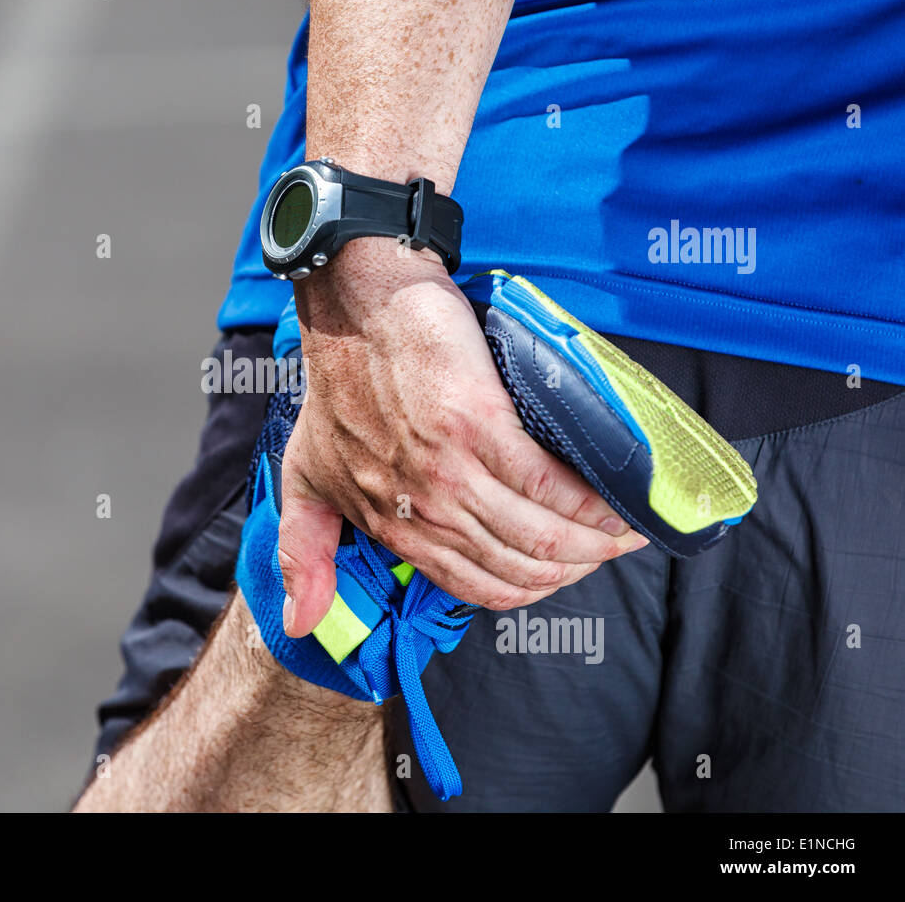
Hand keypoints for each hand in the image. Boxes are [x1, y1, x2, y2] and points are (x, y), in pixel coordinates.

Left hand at [279, 238, 647, 635]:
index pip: (479, 586)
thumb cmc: (337, 383)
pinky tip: (617, 497)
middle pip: (521, 567)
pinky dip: (591, 500)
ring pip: (540, 534)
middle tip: (611, 544)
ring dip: (596, 539)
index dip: (534, 588)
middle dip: (577, 566)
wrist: (354, 306)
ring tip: (630, 525)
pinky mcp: (476, 425)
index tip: (569, 567)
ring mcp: (448, 470)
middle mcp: (422, 508)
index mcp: (391, 525)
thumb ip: (305, 549)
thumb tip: (299, 624)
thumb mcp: (305, 475)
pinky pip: (549, 484)